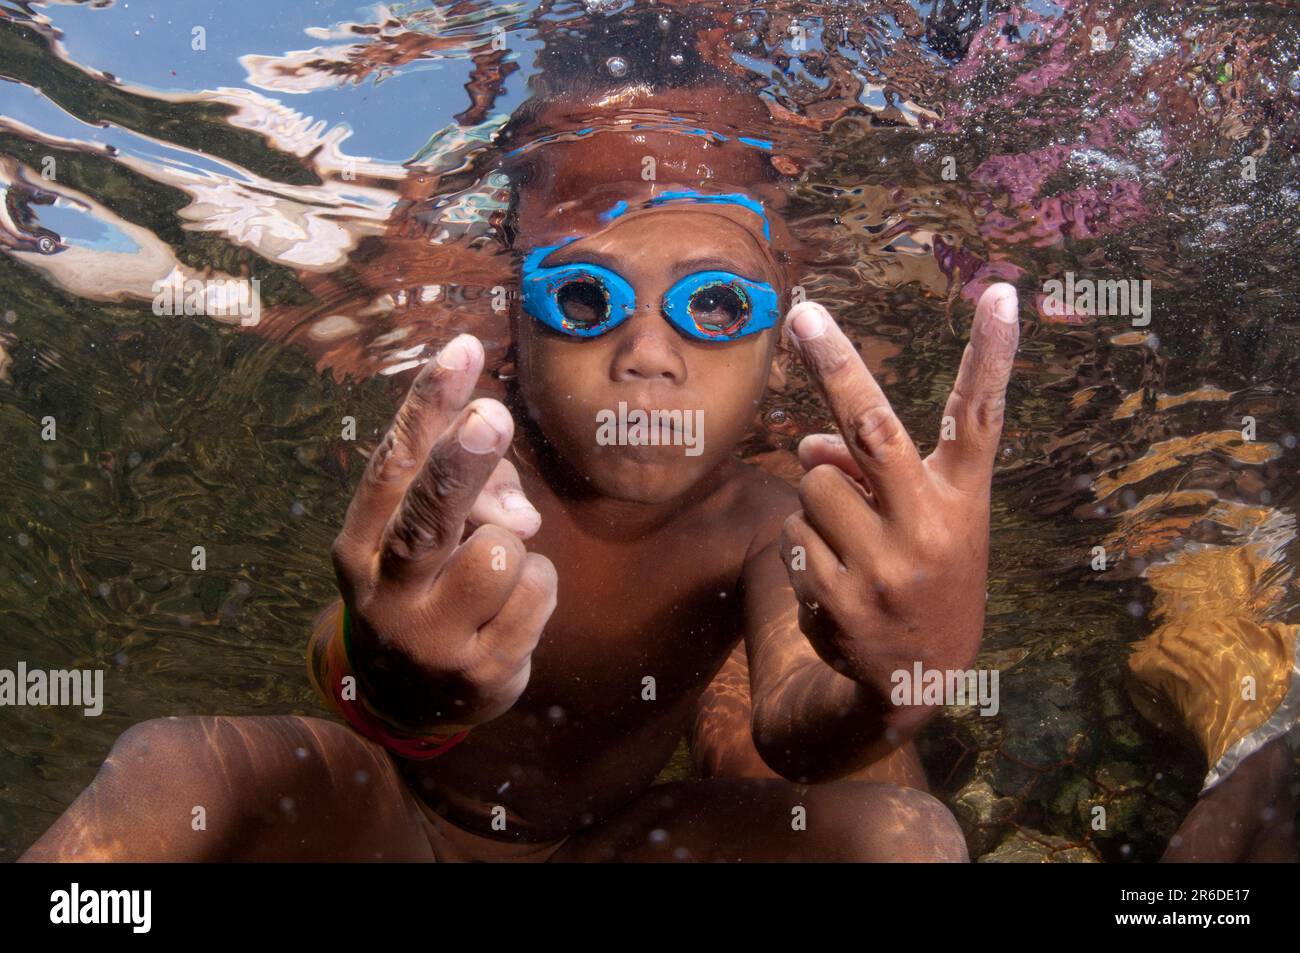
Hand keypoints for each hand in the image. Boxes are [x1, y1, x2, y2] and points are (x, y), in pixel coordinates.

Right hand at [329, 334, 556, 727]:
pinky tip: (509, 610)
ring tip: (492, 574)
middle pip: (428, 517)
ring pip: (502, 550)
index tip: (461, 350)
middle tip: (493, 416)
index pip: (392, 464)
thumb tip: (520, 519)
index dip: (428, 404)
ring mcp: (432, 639)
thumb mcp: (429, 538)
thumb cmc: (426, 586)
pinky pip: (540, 590)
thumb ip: (470, 495)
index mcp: (360, 548)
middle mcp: (385, 595)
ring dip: (514, 545)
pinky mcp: (482, 673)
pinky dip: (539, 585)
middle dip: (462, 462)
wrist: (411, 700)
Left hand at [778, 285, 1019, 717]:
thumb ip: (874, 472)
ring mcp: (885, 568)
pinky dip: (804, 549)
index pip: (981, 417)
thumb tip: (810, 445)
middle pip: (873, 428)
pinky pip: (793, 538)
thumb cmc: (921, 574)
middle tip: (801, 314)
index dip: (992, 354)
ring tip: (852, 545)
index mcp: (964, 500)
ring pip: (813, 486)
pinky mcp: (840, 601)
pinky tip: (836, 586)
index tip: (999, 291)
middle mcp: (931, 528)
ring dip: (818, 504)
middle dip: (834, 365)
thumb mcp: (921, 522)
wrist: (913, 682)